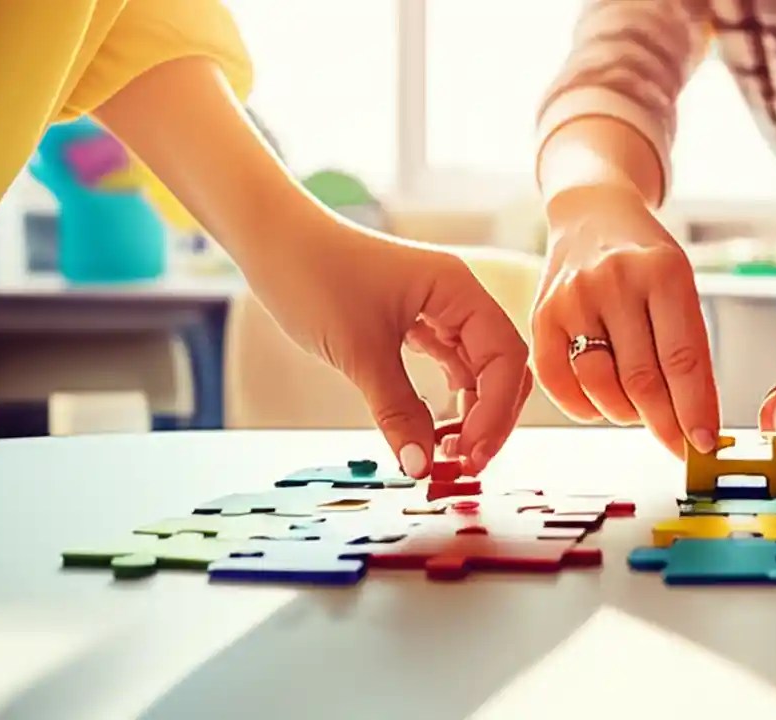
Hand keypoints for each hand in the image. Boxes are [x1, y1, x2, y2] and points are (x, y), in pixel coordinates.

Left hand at [246, 216, 530, 477]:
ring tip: (447, 452)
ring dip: (472, 412)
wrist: (271, 240)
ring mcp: (439, 308)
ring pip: (477, 370)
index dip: (495, 412)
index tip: (469, 454)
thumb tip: (420, 464)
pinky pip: (449, 365)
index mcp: (459, 289)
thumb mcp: (360, 351)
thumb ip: (397, 410)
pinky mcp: (417, 321)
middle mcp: (458, 297)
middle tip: (465, 463)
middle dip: (491, 417)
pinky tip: (435, 427)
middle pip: (501, 366)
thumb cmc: (313, 275)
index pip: (504, 358)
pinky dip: (448, 399)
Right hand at [531, 184, 718, 456]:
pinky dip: (584, 408)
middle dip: (665, 425)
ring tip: (639, 411)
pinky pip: (560, 383)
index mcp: (663, 272)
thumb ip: (687, 346)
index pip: (683, 359)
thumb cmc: (644, 259)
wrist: (590, 214)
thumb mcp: (680, 284)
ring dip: (626, 415)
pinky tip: (600, 406)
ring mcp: (574, 299)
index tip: (705, 446)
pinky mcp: (541, 315)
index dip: (695, 411)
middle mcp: (615, 282)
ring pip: (602, 387)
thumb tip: (696, 422)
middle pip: (642, 380)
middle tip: (679, 447)